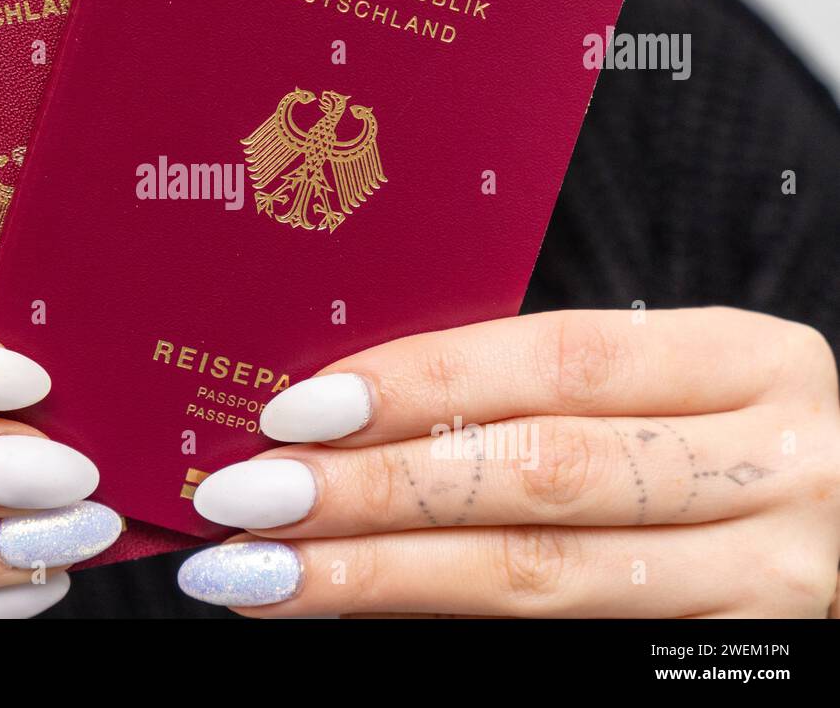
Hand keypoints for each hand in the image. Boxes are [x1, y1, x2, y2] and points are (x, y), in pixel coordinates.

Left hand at [178, 308, 839, 616]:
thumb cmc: (731, 447)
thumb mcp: (672, 390)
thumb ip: (545, 393)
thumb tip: (349, 414)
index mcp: (749, 363)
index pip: (559, 359)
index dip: (420, 381)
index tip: (297, 407)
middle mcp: (775, 470)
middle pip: (540, 474)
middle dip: (374, 489)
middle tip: (250, 498)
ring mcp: (770, 581)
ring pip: (544, 579)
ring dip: (383, 578)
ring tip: (267, 575)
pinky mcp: (740, 664)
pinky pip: (570, 650)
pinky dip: (446, 631)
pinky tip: (360, 620)